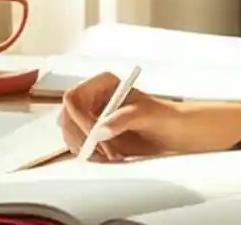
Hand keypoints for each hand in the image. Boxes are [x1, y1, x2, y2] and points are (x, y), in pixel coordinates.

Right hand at [59, 72, 186, 160]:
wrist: (174, 133)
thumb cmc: (163, 117)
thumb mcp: (145, 114)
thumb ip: (122, 119)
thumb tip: (100, 130)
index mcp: (102, 84)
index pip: (74, 98)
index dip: (79, 118)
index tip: (93, 136)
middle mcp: (92, 98)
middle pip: (67, 117)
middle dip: (82, 137)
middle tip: (102, 151)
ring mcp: (90, 117)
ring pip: (70, 134)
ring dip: (86, 148)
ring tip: (111, 153)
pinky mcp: (93, 135)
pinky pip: (78, 145)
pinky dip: (90, 155)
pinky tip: (108, 156)